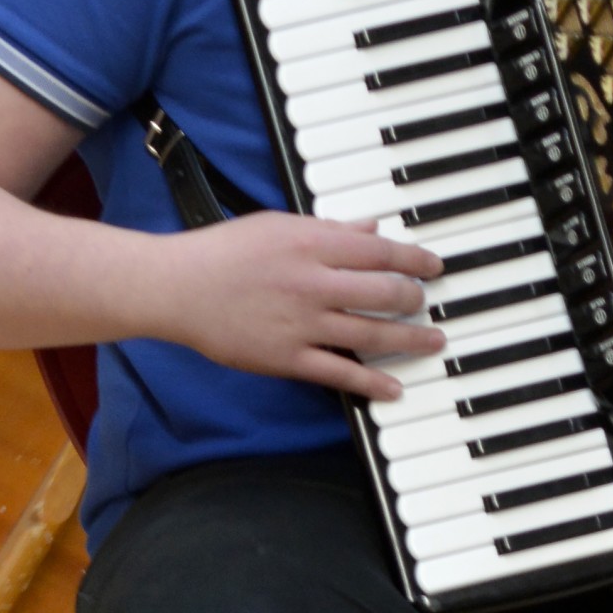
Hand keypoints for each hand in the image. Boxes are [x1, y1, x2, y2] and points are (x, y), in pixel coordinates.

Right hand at [160, 212, 445, 399]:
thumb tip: (372, 228)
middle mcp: (314, 283)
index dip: (415, 259)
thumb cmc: (226, 250)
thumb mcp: (280, 224)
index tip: (434, 266)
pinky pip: (339, 373)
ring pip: (371, 333)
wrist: (178, 287)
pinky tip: (394, 388)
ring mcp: (302, 324)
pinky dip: (372, 382)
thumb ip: (331, 229)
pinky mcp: (286, 358)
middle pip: (384, 293)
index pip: (381, 252)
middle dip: (415, 299)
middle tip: (426, 303)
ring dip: (410, 339)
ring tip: (433, 340)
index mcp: (313, 244)